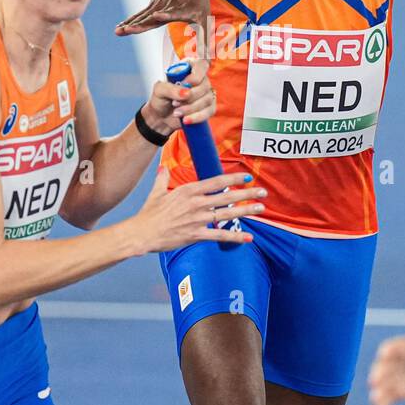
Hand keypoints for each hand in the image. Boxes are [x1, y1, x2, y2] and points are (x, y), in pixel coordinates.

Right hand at [114, 0, 209, 48]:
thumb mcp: (206, 17)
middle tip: (131, 29)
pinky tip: (119, 30)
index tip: (157, 15)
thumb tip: (208, 61)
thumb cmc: (197, 1)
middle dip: (143, 23)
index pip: (179, 13)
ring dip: (133, 24)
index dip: (168, 14)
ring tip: (122, 31)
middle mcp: (172, 6)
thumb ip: (205, 40)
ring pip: (145, 16)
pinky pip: (140, 15)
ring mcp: (161, 5)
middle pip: (155, 16)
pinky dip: (130, 22)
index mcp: (189, 9)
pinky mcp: (153, 6)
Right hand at [129, 167, 265, 252]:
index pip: (216, 181)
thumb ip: (162, 178)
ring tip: (260, 208)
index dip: (233, 178)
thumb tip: (163, 167)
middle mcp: (196, 203)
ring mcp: (197, 219)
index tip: (246, 176)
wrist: (142, 233)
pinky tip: (248, 237)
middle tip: (262, 191)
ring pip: (227, 214)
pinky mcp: (196, 235)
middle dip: (247, 193)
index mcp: (188, 190)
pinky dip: (235, 237)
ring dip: (246, 211)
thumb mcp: (156, 192)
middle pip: (227, 196)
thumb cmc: (149, 213)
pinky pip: (219, 235)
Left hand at [140, 57, 214, 134]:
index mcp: (188, 68)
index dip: (196, 75)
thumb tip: (186, 93)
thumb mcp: (159, 90)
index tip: (186, 84)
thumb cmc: (160, 99)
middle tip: (175, 103)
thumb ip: (170, 88)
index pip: (201, 64)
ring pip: (207, 99)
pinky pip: (209, 111)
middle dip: (190, 97)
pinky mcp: (207, 107)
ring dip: (191, 108)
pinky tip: (186, 120)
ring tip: (177, 112)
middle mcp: (200, 79)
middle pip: (205, 85)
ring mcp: (205, 93)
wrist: (160, 117)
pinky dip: (197, 117)